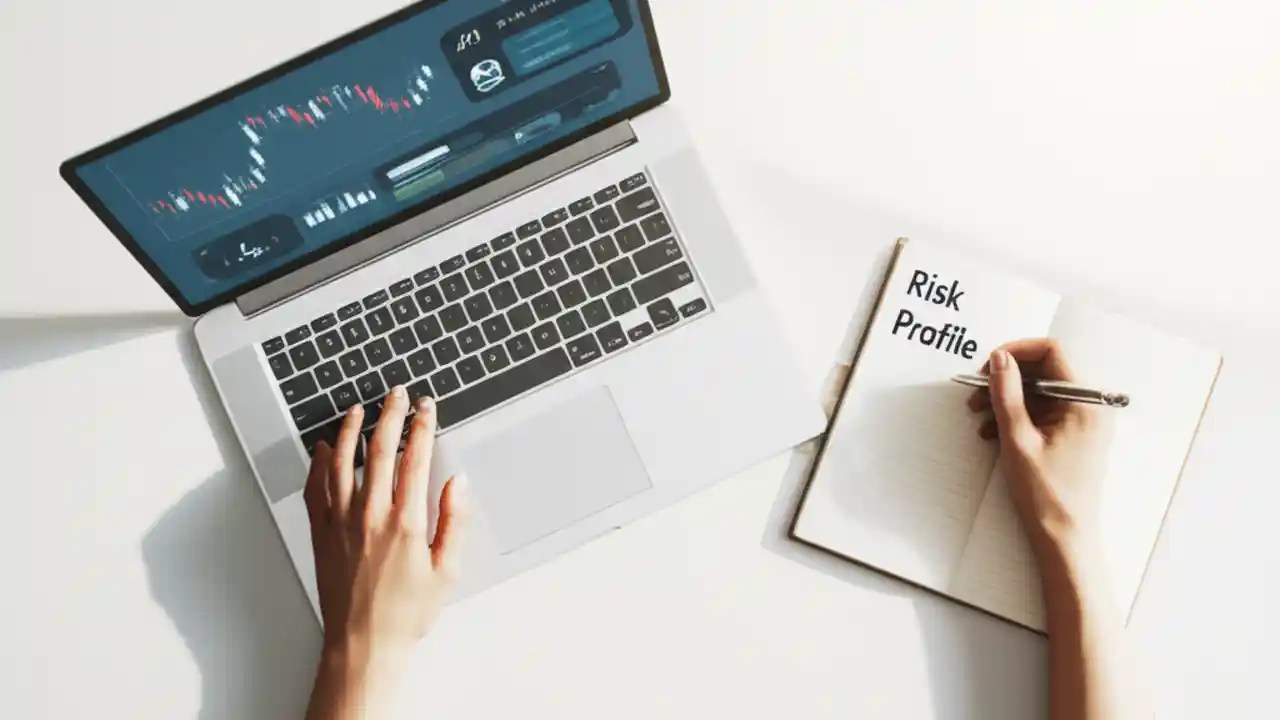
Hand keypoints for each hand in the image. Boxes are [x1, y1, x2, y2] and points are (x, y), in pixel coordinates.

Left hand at [303, 388, 468, 718]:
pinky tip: (324, 449)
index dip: (422, 426)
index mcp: (406, 522)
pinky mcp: (321, 534)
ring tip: (358, 409)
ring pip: (342, 463)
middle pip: (378, 450)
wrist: (363, 644)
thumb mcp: (447, 571)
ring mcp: (341, 523)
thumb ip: (455, 521)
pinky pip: (315, 489)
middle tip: (395, 394)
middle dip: (389, 416)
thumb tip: (457, 484)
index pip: (415, 459)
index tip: (426, 407)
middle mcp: (370, 515)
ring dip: (351, 430)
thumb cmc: (405, 613)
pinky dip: (318, 464)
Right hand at [968, 339, 1113, 558]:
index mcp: (1085, 401)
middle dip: (1006, 379)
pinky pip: (1042, 412)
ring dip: (1006, 400)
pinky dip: (1016, 416)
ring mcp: (1083, 420)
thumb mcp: (1017, 439)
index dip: (1016, 351)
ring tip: (979, 418)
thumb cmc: (1046, 494)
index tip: (988, 365)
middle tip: (975, 395)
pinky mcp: (1073, 434)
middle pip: (1043, 371)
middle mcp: (1090, 405)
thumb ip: (1006, 394)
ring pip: (1039, 392)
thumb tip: (999, 358)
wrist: (1065, 536)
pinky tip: (993, 432)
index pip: (1051, 351)